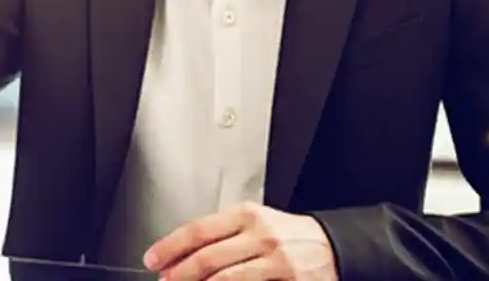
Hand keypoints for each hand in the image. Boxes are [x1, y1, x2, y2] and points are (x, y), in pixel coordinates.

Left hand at [144, 203, 337, 280]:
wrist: (334, 246)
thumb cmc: (289, 236)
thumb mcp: (256, 224)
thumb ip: (223, 236)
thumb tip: (182, 256)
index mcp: (248, 215)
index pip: (199, 229)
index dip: (171, 246)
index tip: (154, 259)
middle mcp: (261, 235)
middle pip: (208, 257)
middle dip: (180, 274)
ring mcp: (276, 260)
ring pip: (226, 278)